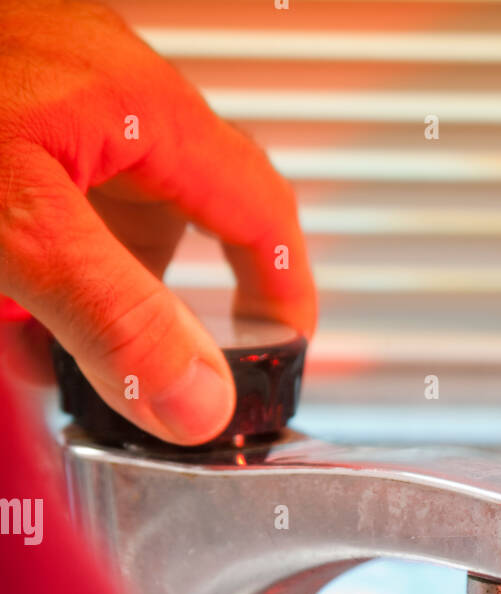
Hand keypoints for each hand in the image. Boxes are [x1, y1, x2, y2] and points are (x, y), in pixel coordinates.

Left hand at [0, 0, 315, 442]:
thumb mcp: (20, 233)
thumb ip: (117, 322)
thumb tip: (199, 404)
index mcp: (143, 111)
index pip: (262, 211)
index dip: (283, 295)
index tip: (277, 360)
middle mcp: (105, 92)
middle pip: (176, 222)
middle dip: (152, 310)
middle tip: (125, 377)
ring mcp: (45, 93)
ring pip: (97, 214)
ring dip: (76, 290)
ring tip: (21, 340)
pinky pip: (38, 197)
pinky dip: (27, 258)